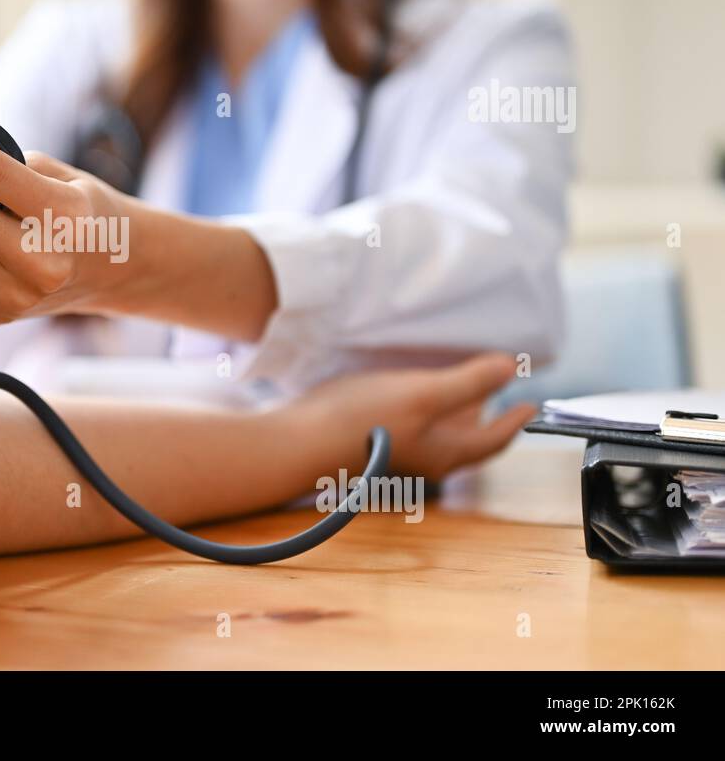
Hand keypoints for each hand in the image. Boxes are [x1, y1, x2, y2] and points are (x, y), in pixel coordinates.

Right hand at [292, 354, 534, 479]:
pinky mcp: (370, 445)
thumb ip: (470, 382)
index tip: (530, 405)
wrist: (299, 444)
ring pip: (437, 436)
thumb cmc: (362, 420)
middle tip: (496, 393)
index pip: (493, 439)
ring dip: (453, 414)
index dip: (515, 420)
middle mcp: (424, 460)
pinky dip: (423, 411)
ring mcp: (395, 455)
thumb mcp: (423, 394)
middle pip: (465, 441)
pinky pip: (411, 428)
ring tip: (456, 388)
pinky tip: (407, 393)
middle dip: (484, 418)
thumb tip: (512, 368)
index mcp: (445, 453)